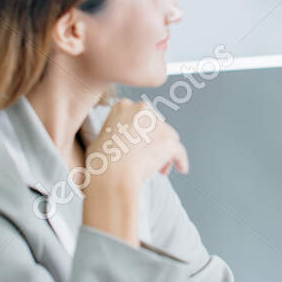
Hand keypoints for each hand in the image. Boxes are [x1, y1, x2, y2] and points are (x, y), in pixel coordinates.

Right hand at [82, 99, 189, 244]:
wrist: (111, 175)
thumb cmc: (100, 162)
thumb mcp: (100, 138)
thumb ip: (115, 133)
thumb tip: (121, 141)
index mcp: (123, 106)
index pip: (139, 116)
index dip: (140, 132)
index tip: (138, 144)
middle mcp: (142, 110)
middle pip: (155, 125)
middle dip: (153, 141)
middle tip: (147, 157)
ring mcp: (157, 125)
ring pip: (169, 137)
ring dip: (164, 151)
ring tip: (158, 168)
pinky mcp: (169, 141)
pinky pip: (179, 151)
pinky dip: (181, 160)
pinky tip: (181, 168)